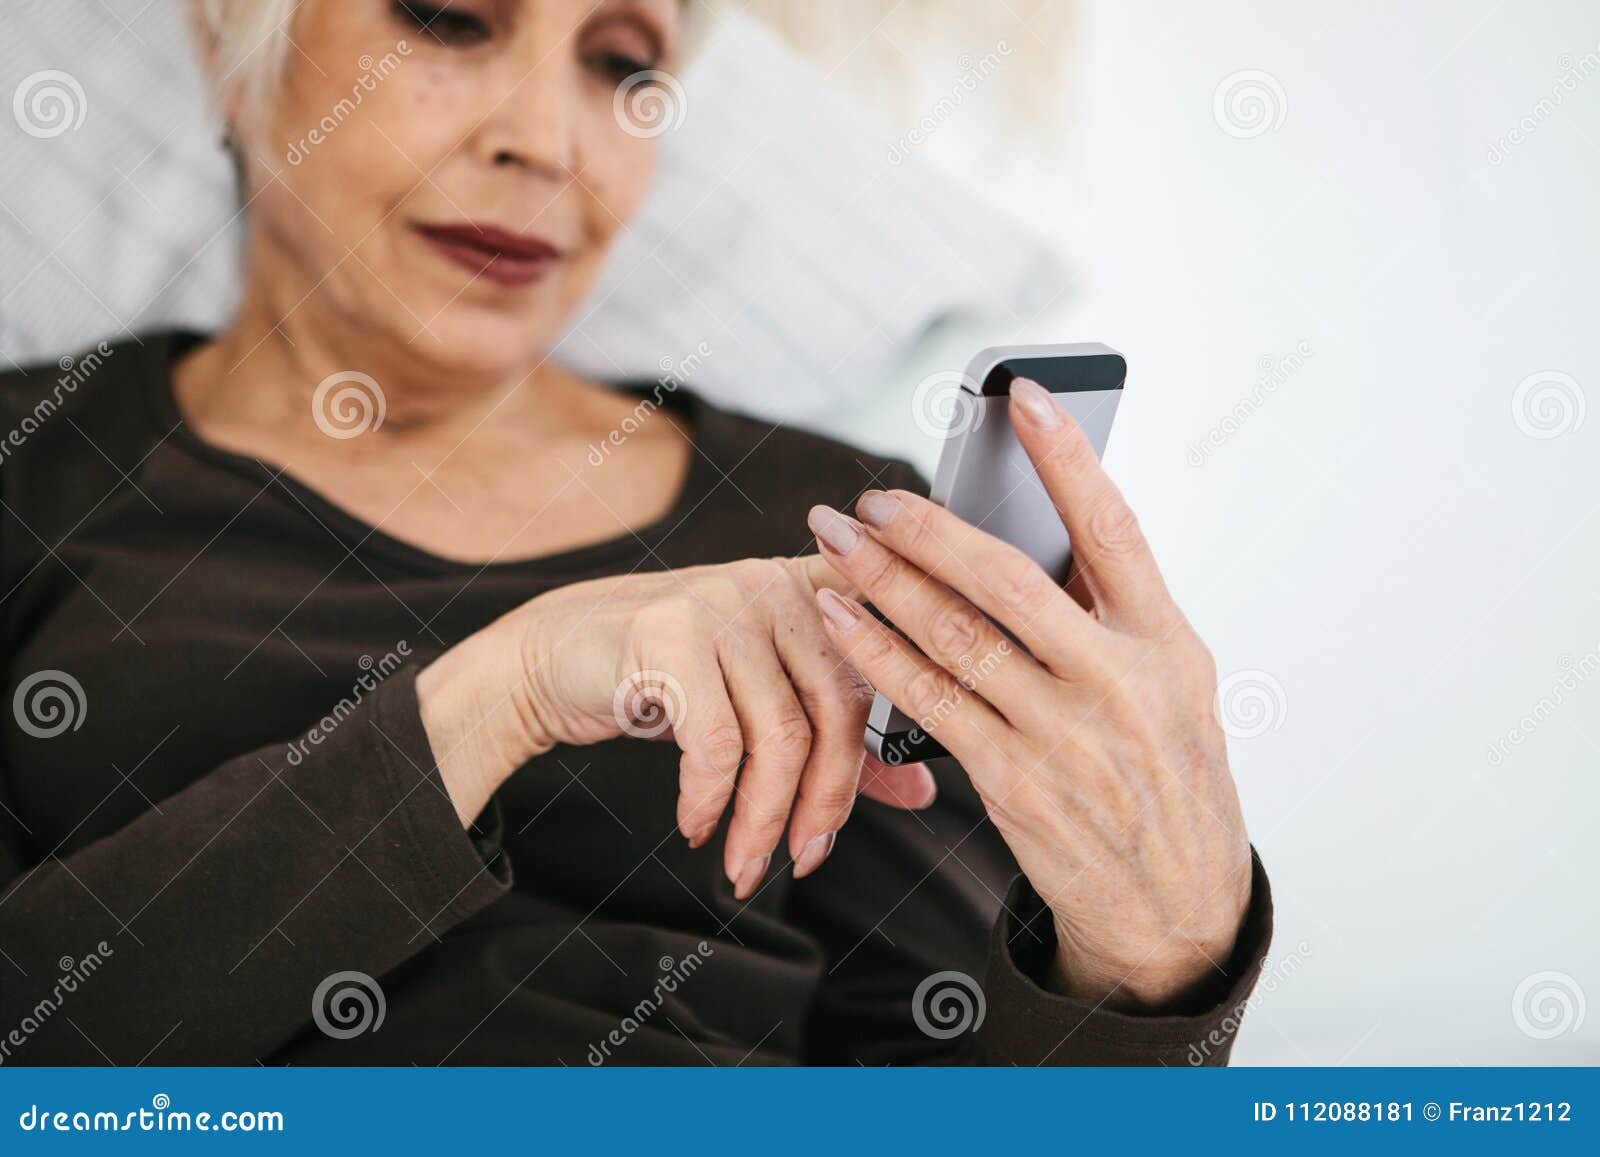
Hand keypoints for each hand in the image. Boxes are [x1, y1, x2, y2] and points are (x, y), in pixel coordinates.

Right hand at [417, 556, 937, 898]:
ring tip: (744, 863)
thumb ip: (842, 737)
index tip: (890, 810)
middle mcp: (777, 585)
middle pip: (838, 709)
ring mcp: (725, 602)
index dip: (897, 736)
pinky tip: (696, 823)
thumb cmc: (671, 679)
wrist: (556, 655)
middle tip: (803, 860)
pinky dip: (710, 799)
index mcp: (814, 591)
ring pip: (778, 735)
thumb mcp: (759, 702)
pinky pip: (716, 742)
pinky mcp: (671, 632)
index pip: (884, 661)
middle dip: (824, 803)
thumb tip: (922, 793)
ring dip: (763, 817)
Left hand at [805, 377, 1251, 1010]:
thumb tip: (1029, 531)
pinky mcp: (1012, 782)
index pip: (1113, 528)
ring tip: (834, 540)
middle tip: (872, 495)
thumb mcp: (1173, 686)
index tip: (1023, 394)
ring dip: (882, 582)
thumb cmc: (1168, 777)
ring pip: (953, 637)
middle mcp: (1119, 683)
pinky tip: (841, 617)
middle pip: (1006, 580)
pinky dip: (876, 653)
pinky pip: (928, 703)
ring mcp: (1063, 736)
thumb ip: (1112, 613)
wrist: (1172, 908)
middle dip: (927, 529)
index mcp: (1165, 642)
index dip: (1067, 458)